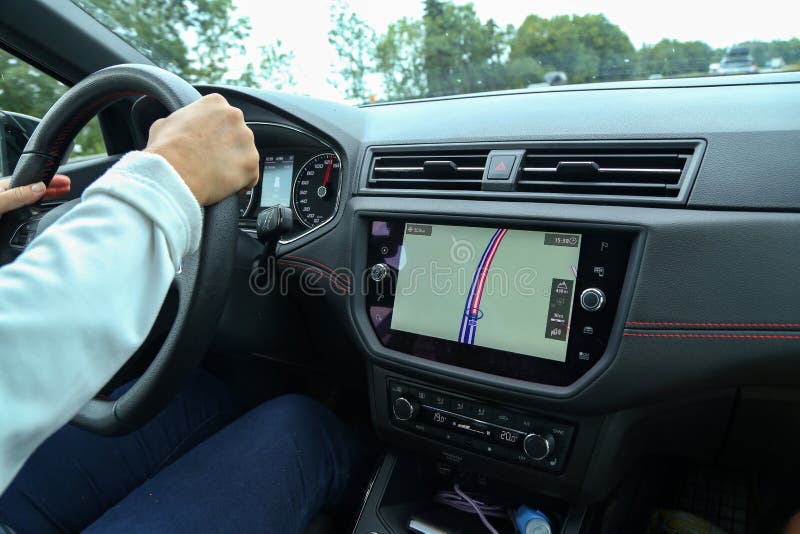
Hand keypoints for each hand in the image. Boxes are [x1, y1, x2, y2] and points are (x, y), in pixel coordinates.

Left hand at [0, 175, 70, 215]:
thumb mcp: (0, 201)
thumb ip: (18, 195)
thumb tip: (40, 187)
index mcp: (5, 188)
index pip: (33, 181)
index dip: (51, 180)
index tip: (65, 182)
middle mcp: (8, 196)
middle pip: (35, 190)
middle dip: (53, 187)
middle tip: (68, 187)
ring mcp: (9, 208)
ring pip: (32, 200)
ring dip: (47, 197)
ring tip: (60, 194)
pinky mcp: (9, 220)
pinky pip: (27, 212)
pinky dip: (38, 210)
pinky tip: (42, 211)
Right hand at [144, 93, 258, 205]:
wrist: (174, 174)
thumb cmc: (166, 150)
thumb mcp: (164, 124)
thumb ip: (180, 120)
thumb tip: (177, 126)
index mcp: (215, 103)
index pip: (222, 116)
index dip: (215, 132)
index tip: (208, 142)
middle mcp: (235, 117)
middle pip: (237, 134)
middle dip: (227, 147)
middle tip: (211, 160)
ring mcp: (246, 140)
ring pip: (245, 154)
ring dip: (235, 164)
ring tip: (216, 174)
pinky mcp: (251, 164)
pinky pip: (251, 175)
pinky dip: (242, 182)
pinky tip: (226, 186)